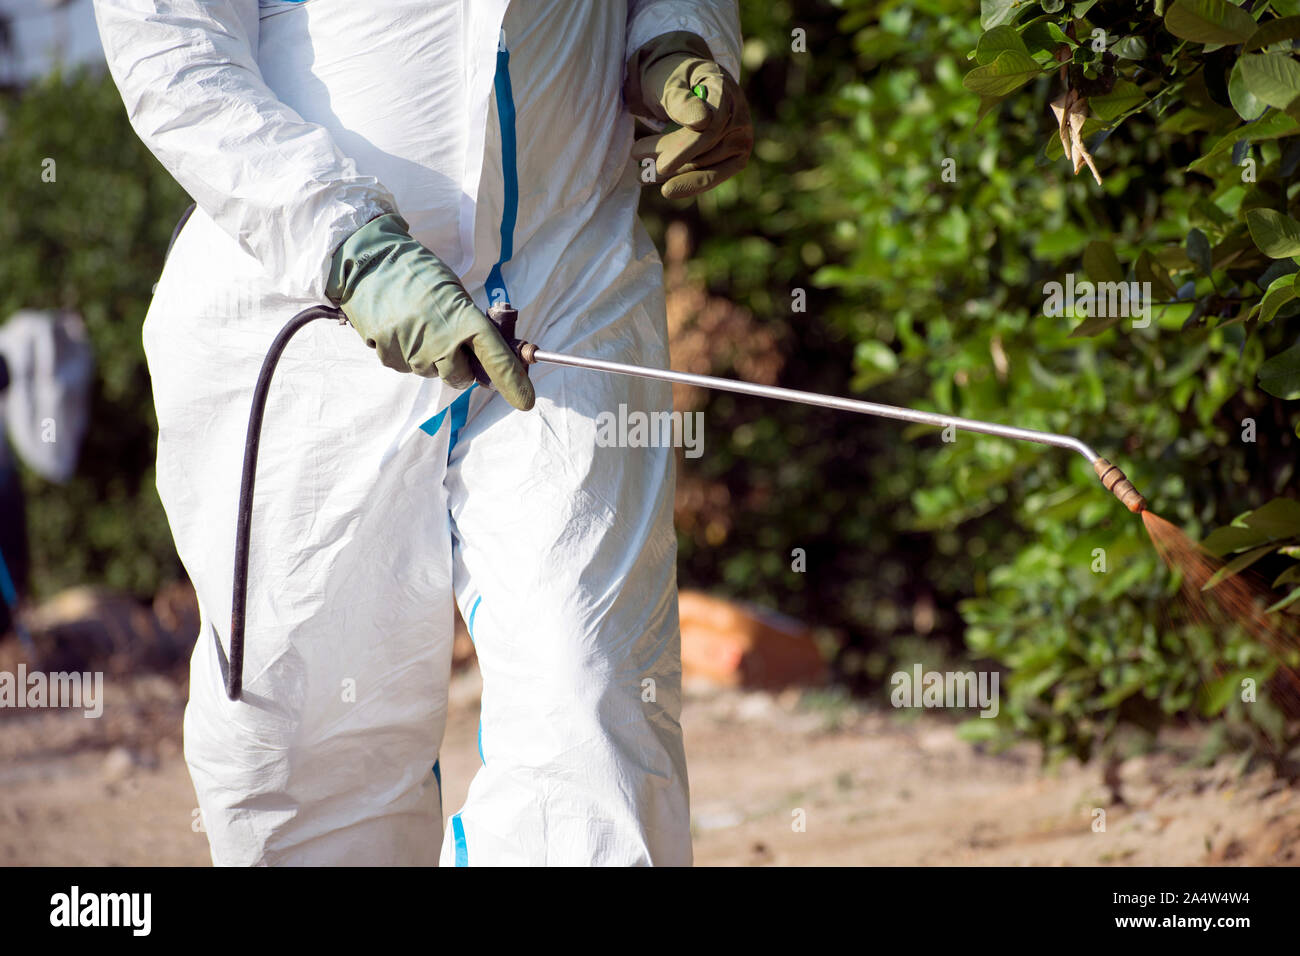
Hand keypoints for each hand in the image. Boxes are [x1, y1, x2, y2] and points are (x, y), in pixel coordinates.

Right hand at [327, 214, 534, 410]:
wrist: (370, 261)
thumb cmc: (418, 272)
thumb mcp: (454, 292)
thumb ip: (470, 324)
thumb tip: (485, 352)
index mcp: (464, 321)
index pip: (496, 360)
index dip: (513, 382)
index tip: (525, 401)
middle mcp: (440, 343)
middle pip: (460, 379)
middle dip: (460, 368)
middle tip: (451, 342)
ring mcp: (411, 352)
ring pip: (431, 372)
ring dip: (431, 358)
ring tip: (418, 324)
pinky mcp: (387, 356)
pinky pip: (406, 366)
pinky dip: (407, 352)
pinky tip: (401, 327)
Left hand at [624, 31, 752, 199]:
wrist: (683, 84)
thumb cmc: (672, 80)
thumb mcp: (668, 81)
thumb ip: (680, 99)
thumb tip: (701, 121)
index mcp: (723, 89)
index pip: (709, 126)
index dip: (685, 148)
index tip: (662, 165)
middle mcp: (738, 115)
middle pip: (706, 149)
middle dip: (671, 159)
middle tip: (637, 158)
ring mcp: (740, 138)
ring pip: (706, 166)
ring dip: (673, 174)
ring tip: (642, 175)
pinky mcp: (734, 158)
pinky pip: (713, 176)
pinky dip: (687, 184)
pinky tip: (667, 189)